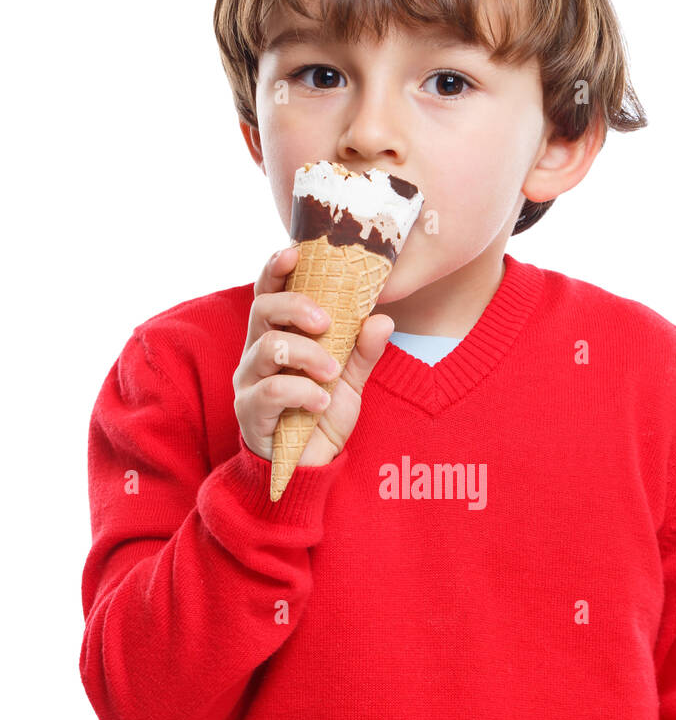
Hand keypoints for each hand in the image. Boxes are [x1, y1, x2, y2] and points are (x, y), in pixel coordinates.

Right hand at [233, 246, 394, 465]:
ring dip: (307, 355)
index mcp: (278, 336)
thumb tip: (382, 319)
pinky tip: (321, 403)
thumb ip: (363, 351)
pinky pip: (271, 390)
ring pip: (267, 347)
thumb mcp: (351, 381)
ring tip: (332, 373)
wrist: (310, 467)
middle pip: (262, 309)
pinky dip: (302, 392)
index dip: (277, 268)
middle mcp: (256, 353)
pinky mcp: (249, 412)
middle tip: (326, 321)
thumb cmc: (321, 417)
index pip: (269, 292)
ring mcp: (249, 381)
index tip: (296, 251)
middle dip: (296, 307)